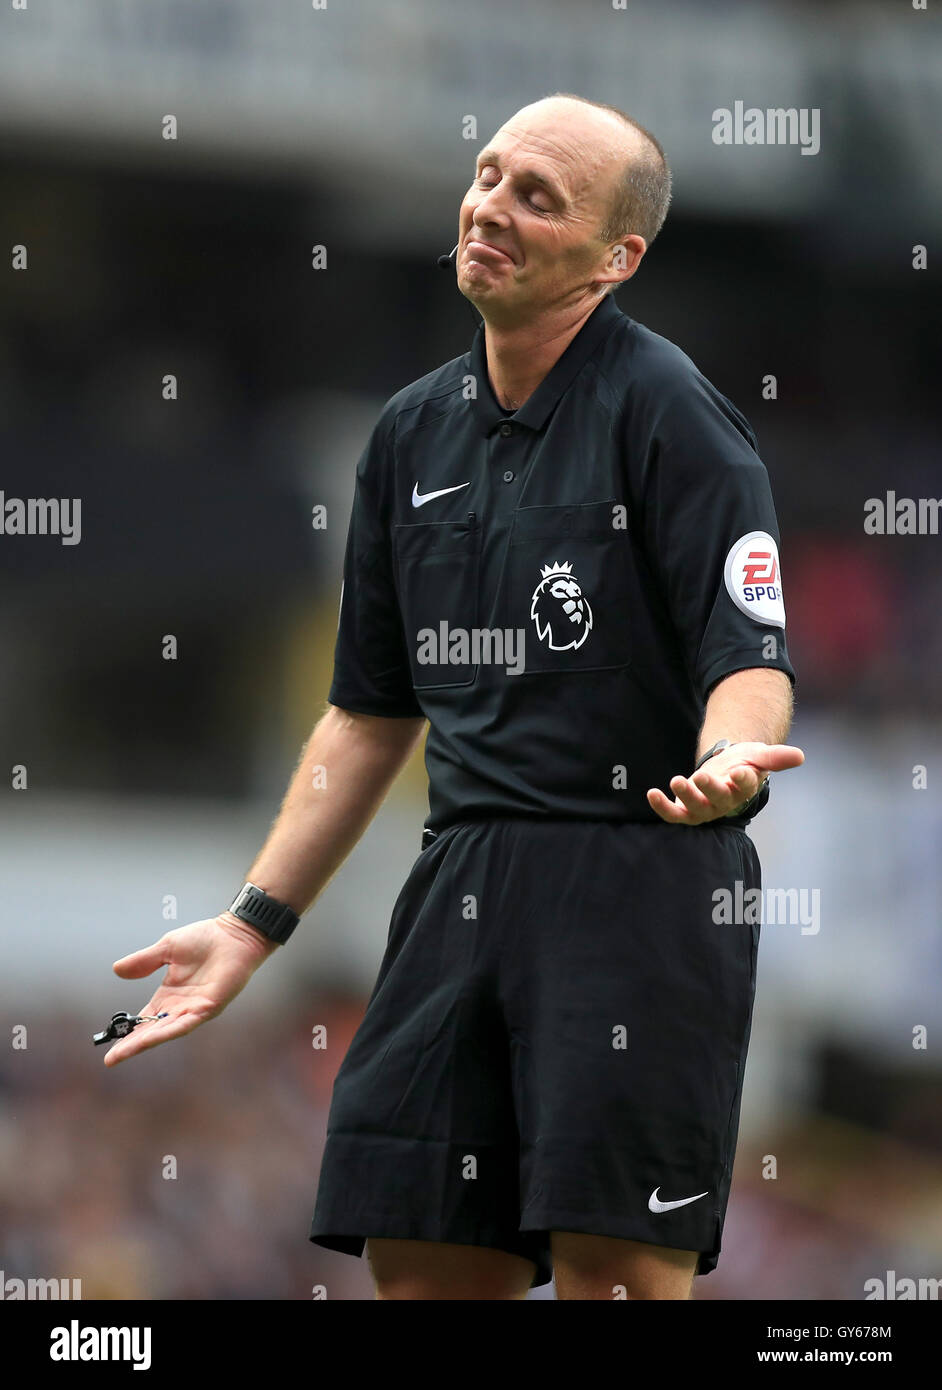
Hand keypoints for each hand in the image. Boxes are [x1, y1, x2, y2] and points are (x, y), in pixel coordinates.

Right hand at [102, 914, 277, 1066]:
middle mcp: (180, 1007)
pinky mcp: (209, 1008)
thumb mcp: (167, 948)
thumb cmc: (205, 939)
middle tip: (110, 1059)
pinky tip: (151, 1038)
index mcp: (169, 995)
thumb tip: (116, 970)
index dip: (128, 1032)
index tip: (109, 1044)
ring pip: (165, 1031)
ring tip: (123, 1053)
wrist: (233, 933)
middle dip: (131, 1045)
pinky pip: (185, 1023)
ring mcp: (195, 1009)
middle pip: (152, 1031)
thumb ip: (144, 961)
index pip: (144, 1019)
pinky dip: (167, 1031)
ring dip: (145, 1042)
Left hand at [646, 741, 804, 825]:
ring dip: (685, 796)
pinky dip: (662, 807)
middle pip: (718, 799)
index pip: (746, 786)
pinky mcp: (685, 809)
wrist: (725, 771)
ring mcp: (704, 808)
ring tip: (676, 780)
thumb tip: (800, 756)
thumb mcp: (759, 755)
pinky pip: (673, 814)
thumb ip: (776, 757)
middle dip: (710, 788)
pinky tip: (651, 793)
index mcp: (744, 788)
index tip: (740, 771)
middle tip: (701, 776)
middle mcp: (724, 802)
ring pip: (695, 808)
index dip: (743, 779)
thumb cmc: (743, 763)